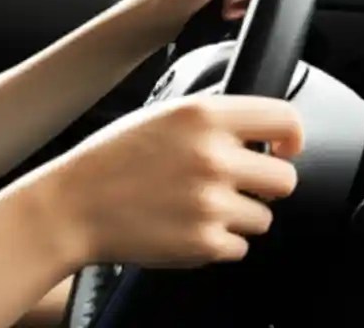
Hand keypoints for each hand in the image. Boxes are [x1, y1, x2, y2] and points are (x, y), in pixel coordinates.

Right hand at [37, 93, 302, 268]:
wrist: (71, 206)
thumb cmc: (110, 160)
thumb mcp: (160, 115)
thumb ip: (210, 120)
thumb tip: (258, 132)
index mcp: (202, 115)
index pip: (284, 119)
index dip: (291, 138)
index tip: (284, 149)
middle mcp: (212, 156)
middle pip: (285, 179)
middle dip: (265, 186)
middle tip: (235, 186)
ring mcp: (211, 202)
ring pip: (264, 217)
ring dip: (239, 217)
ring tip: (196, 208)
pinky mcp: (204, 242)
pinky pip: (240, 247)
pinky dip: (218, 243)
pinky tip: (185, 227)